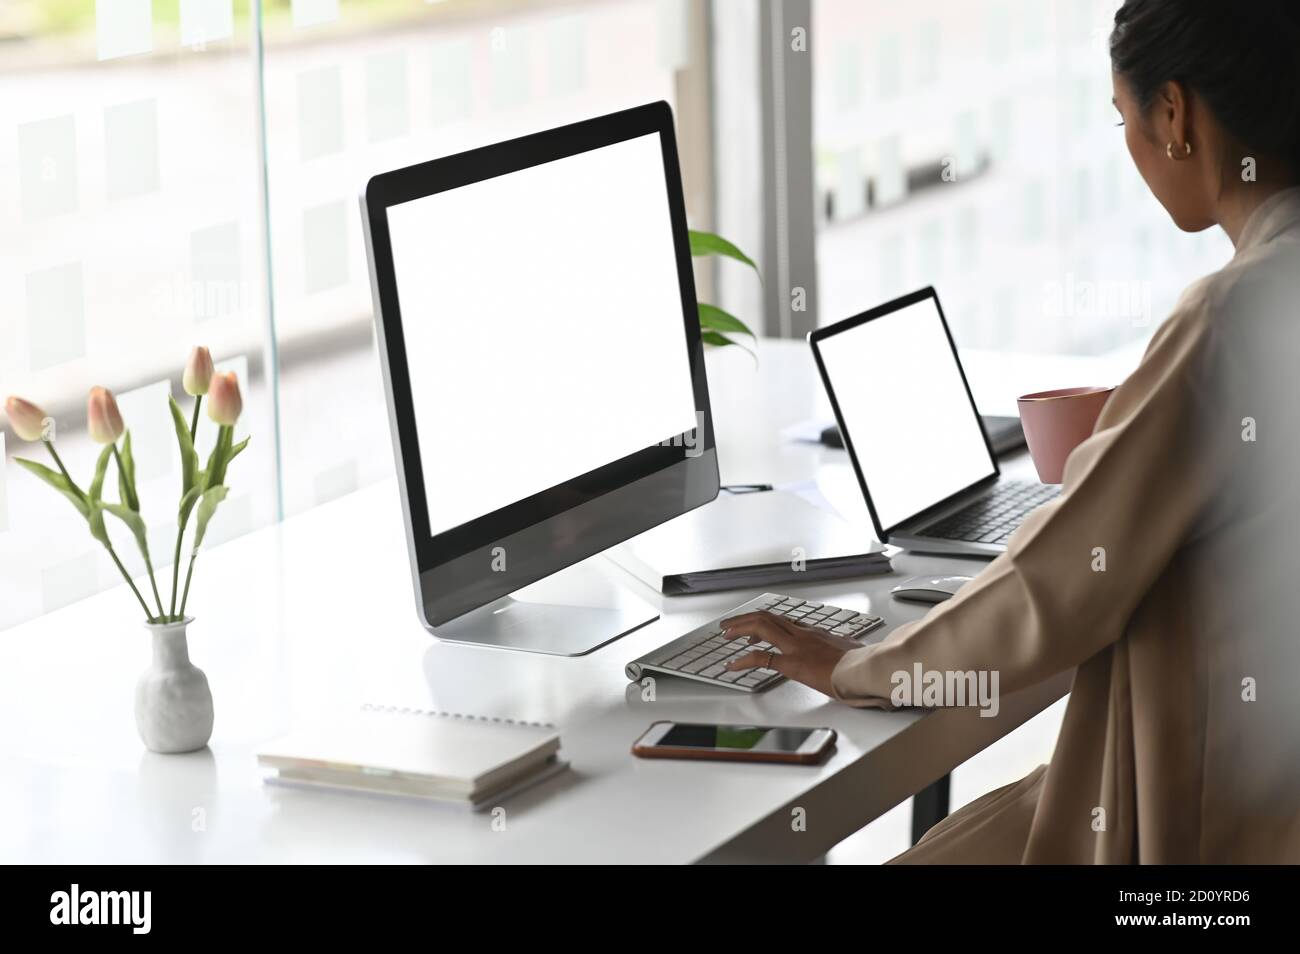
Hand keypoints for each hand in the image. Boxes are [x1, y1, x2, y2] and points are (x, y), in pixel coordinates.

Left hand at [721, 610, 863, 697]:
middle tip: (730, 625)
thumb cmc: (865, 666)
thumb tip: (851, 661)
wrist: (869, 670)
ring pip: (761, 627)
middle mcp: (804, 634)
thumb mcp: (853, 655)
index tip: (755, 628)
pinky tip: (732, 665)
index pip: (785, 622)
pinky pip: (760, 658)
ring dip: (739, 629)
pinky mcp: (793, 663)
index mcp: (817, 633)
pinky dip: (742, 660)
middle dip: (745, 619)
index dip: (766, 622)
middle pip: (768, 617)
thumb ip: (845, 655)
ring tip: (726, 634)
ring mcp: (797, 646)